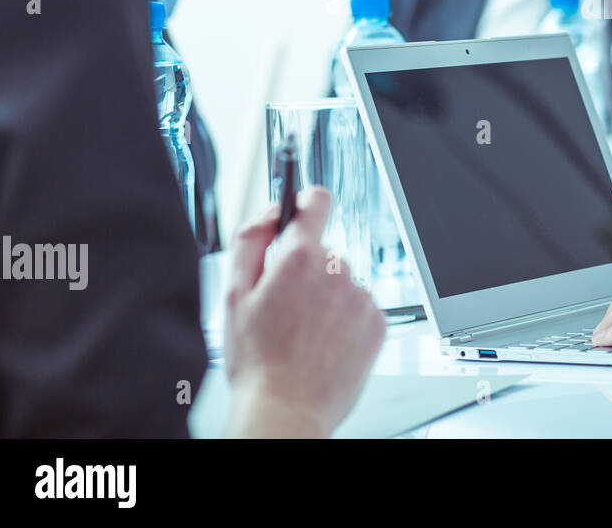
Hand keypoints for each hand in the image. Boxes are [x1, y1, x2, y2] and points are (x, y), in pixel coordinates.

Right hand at [224, 187, 385, 437]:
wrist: (286, 410)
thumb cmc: (257, 360)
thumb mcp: (234, 293)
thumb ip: (250, 239)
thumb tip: (272, 210)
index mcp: (299, 258)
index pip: (316, 201)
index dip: (307, 201)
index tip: (303, 209)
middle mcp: (337, 271)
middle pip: (325, 251)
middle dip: (307, 269)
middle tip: (285, 306)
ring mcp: (361, 296)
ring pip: (343, 281)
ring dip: (326, 298)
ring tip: (304, 333)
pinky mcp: (378, 321)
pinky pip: (360, 306)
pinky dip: (345, 320)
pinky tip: (324, 343)